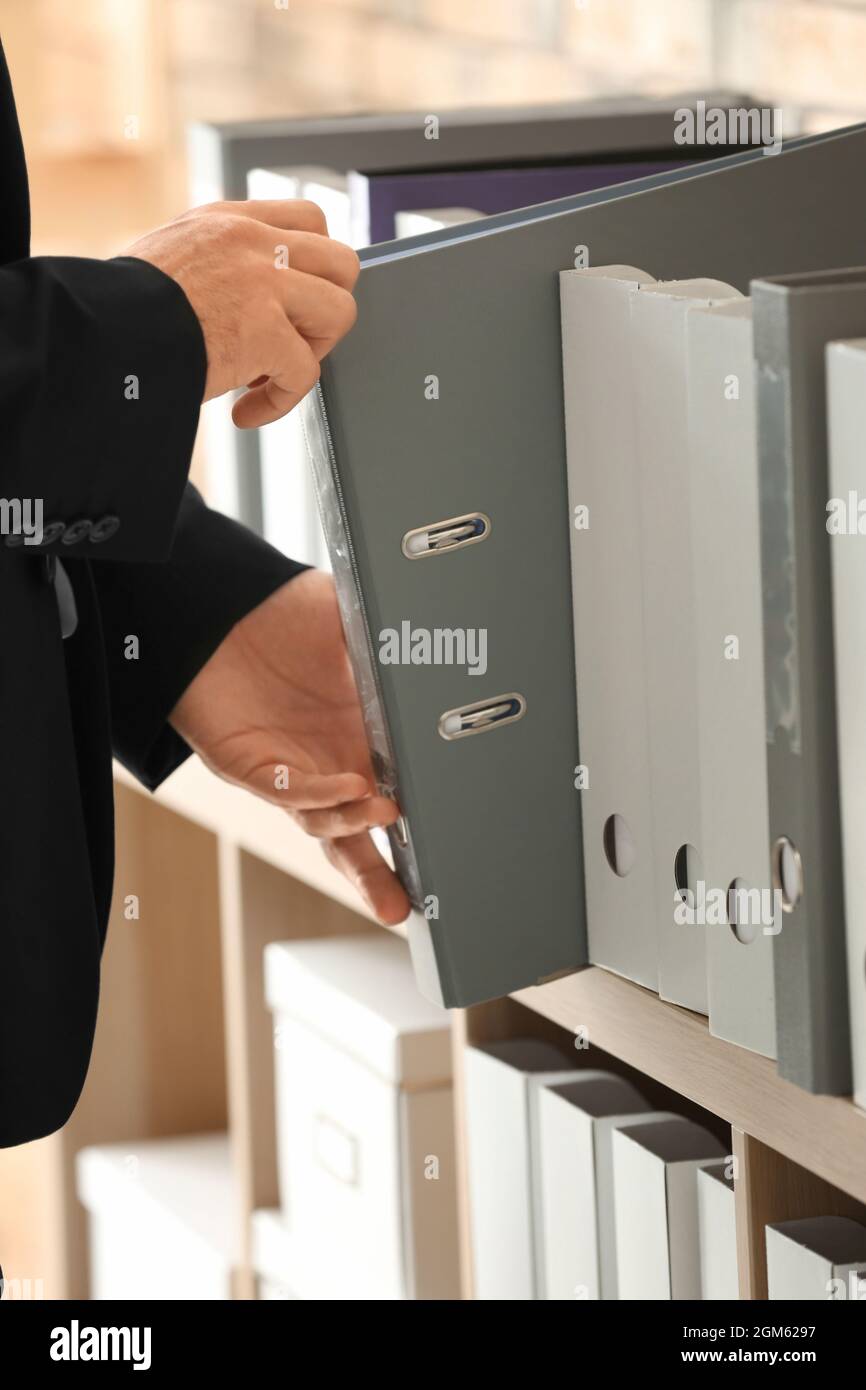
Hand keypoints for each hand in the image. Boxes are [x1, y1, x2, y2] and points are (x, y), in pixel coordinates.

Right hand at [124, 199, 359, 427]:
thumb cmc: (118, 310)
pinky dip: (280, 402)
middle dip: (325, 309)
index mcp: (229, 221)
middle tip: (292, 341)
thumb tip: (244, 299)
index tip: (296, 301)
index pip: (310, 219)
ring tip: (270, 373)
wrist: (93, 332)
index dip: (315, 266)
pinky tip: (244, 413)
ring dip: (312, 353)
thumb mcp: (169, 259)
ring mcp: (263, 283)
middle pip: (342, 262)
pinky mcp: (264, 331)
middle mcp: (252, 241)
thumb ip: (217, 265)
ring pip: (339, 312)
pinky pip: (305, 373)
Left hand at [169, 569, 410, 926]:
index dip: (410, 832)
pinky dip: (319, 795)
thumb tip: (437, 644)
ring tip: (385, 812)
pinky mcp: (247, 764)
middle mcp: (323, 764)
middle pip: (353, 836)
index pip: (387, 796)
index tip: (443, 854)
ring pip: (322, 822)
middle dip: (377, 876)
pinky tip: (349, 786)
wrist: (214, 607)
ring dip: (354, 825)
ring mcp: (286, 770)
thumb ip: (391, 640)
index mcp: (356, 740)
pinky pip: (285, 792)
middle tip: (403, 903)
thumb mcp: (353, 621)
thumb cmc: (282, 615)